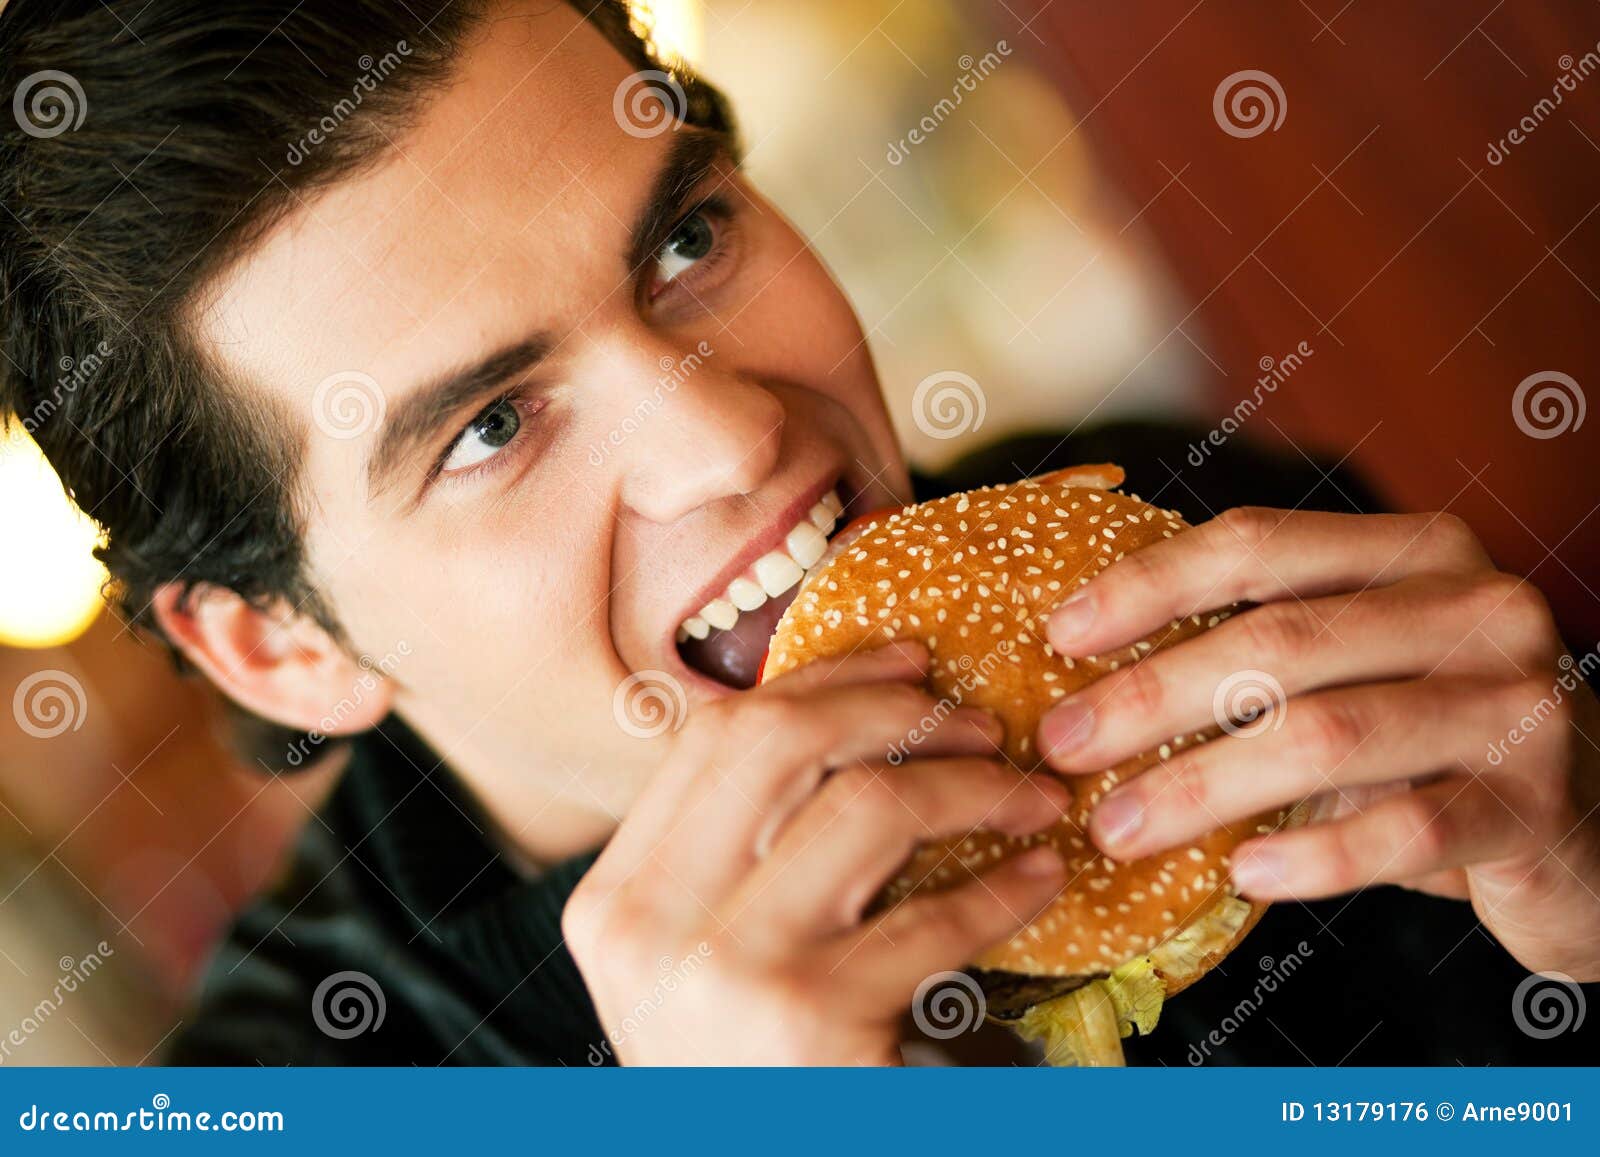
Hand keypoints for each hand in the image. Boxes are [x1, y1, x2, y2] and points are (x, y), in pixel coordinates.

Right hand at [564, 642, 1069, 1064]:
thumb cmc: (745, 1077)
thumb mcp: (697, 963)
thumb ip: (731, 858)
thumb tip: (844, 721)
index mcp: (615, 898)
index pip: (717, 736)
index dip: (823, 680)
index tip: (905, 665)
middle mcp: (649, 925)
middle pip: (779, 743)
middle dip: (897, 712)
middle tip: (979, 724)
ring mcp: (725, 970)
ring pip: (866, 806)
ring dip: (972, 787)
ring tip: (1029, 796)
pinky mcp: (809, 1021)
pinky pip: (934, 917)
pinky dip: (1006, 888)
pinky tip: (1038, 879)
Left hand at [1035, 507, 1599, 979]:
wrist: (1589, 830)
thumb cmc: (1435, 741)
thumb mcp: (1357, 670)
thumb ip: (1263, 647)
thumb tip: (1088, 667)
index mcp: (1416, 552)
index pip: (1257, 546)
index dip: (1148, 585)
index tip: (1058, 634)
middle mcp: (1475, 608)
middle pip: (1277, 641)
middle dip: (1150, 696)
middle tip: (1062, 748)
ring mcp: (1515, 704)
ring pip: (1328, 735)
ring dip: (1202, 785)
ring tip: (1120, 828)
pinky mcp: (1534, 804)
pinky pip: (1406, 829)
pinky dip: (1314, 854)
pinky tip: (1244, 875)